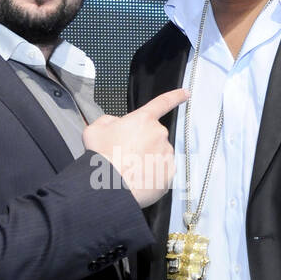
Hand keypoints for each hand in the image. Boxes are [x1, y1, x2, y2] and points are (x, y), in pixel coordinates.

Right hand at [83, 88, 187, 207]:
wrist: (108, 186)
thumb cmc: (101, 157)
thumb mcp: (95, 129)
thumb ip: (109, 120)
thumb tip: (117, 124)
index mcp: (143, 119)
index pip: (162, 103)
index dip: (175, 96)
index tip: (185, 93)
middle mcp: (158, 133)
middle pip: (153, 135)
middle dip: (142, 143)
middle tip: (125, 154)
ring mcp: (165, 154)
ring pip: (158, 154)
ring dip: (147, 159)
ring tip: (129, 169)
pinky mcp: (168, 173)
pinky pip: (161, 171)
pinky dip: (151, 174)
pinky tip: (137, 178)